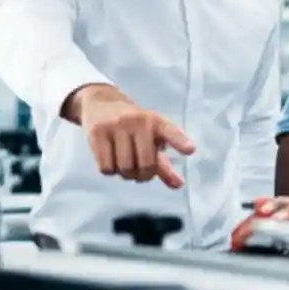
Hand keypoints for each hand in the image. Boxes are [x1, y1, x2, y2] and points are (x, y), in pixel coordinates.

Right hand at [66, 84, 194, 188]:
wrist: (101, 103)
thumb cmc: (133, 128)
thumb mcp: (152, 140)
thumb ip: (164, 164)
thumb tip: (178, 185)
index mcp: (156, 121)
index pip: (170, 131)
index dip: (180, 141)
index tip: (190, 150)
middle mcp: (138, 121)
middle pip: (145, 165)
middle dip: (143, 176)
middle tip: (140, 173)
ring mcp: (116, 125)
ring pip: (124, 168)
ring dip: (126, 174)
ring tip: (125, 165)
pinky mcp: (97, 132)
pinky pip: (106, 167)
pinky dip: (110, 171)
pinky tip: (111, 160)